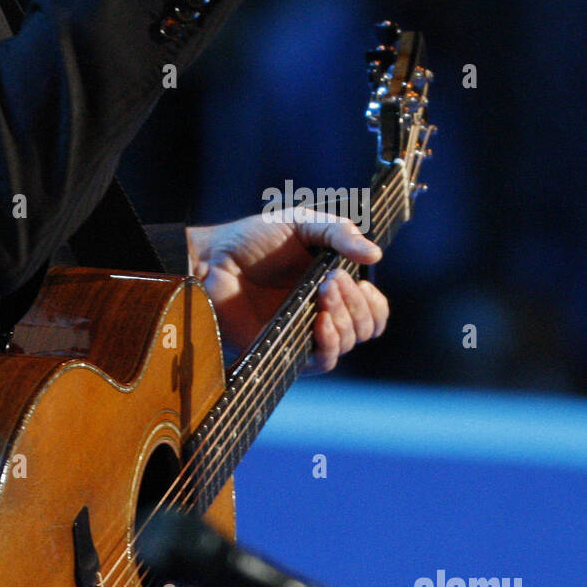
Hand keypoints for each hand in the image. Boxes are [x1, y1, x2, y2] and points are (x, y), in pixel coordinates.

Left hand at [185, 208, 388, 372]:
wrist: (211, 258)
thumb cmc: (252, 239)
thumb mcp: (300, 224)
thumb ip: (339, 231)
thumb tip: (375, 255)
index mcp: (330, 288)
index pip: (372, 312)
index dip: (375, 303)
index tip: (361, 283)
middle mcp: (321, 315)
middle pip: (364, 328)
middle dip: (355, 303)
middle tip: (330, 279)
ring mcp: (303, 334)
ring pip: (347, 343)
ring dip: (343, 317)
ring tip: (321, 291)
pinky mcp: (284, 351)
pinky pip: (321, 363)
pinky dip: (330, 343)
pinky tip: (320, 321)